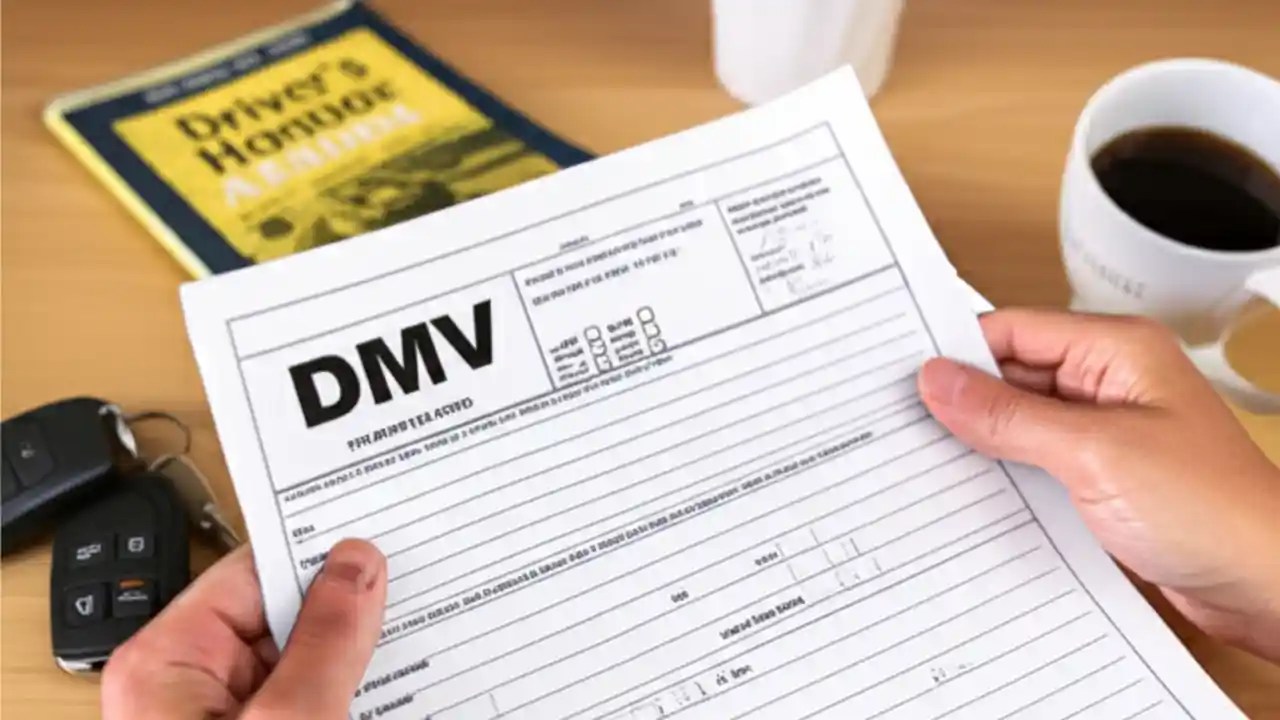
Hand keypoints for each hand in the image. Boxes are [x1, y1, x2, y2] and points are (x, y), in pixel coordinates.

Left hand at [101, 539, 386, 719]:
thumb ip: (326, 641)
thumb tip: (354, 565)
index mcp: (166, 661)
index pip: (252, 571)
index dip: (318, 553)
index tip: (378, 534)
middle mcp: (183, 684)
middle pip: (279, 616)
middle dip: (342, 611)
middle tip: (408, 598)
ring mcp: (218, 716)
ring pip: (298, 661)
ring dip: (348, 659)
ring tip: (401, 650)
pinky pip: (300, 698)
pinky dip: (340, 692)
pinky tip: (382, 689)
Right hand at [917, 308, 1279, 661]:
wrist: (1268, 585)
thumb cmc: (1216, 511)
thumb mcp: (1095, 453)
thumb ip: (1009, 415)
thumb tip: (941, 382)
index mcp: (1118, 350)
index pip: (1013, 330)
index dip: (958, 351)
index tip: (906, 378)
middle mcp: (1111, 383)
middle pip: (1012, 374)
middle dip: (964, 399)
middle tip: (910, 423)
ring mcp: (1107, 432)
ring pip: (1020, 422)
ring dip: (982, 441)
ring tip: (936, 460)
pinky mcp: (1102, 477)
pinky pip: (1036, 462)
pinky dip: (1005, 474)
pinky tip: (979, 491)